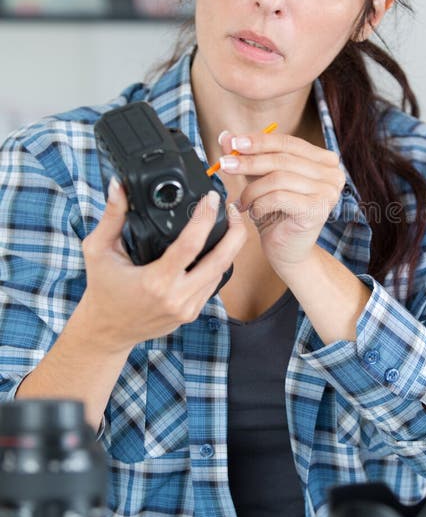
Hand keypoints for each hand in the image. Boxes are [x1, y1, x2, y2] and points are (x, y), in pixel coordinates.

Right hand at [78, 179, 246, 350]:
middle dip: (235, 231)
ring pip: (222, 272)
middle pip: (222, 260)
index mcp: (155, 281)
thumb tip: (118, 185)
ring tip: (227, 222)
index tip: (212, 198)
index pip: (191, 245)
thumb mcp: (98, 250)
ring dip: (230, 246)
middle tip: (232, 207)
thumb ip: (111, 216)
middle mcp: (176, 297)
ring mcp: (187, 308)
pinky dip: (219, 263)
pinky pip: (214, 284)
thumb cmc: (102, 289)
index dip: (206, 218)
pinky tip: (216, 246)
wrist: (107, 331)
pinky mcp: (192, 313)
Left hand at [218, 130, 344, 273]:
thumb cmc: (277, 215)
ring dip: (253, 189)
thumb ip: (247, 156)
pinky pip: (279, 197)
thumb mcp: (260, 179)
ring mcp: (328, 192)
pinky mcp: (317, 210)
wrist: (288, 252)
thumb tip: (225, 136)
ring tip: (242, 201)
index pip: (288, 143)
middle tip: (225, 164)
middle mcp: (332, 174)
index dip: (259, 141)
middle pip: (283, 159)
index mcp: (324, 160)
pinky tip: (254, 212)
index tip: (233, 142)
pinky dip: (260, 203)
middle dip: (250, 161)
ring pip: (279, 178)